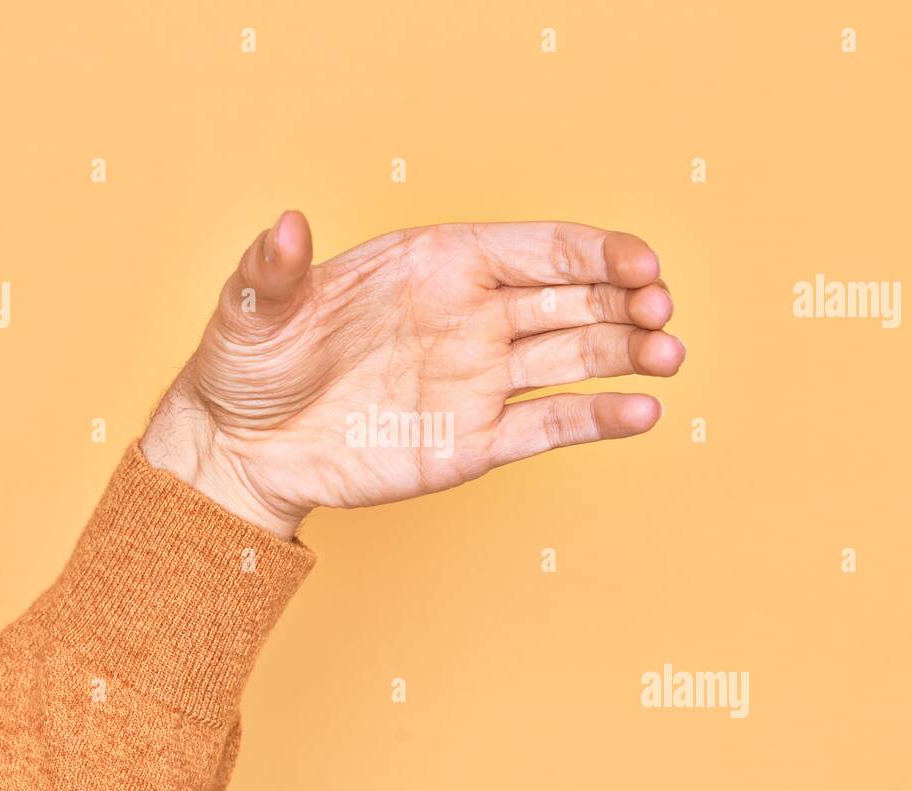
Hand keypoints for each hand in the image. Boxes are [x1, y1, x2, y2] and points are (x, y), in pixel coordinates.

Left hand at [141, 211, 683, 538]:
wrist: (243, 446)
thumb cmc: (248, 364)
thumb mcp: (250, 309)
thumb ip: (274, 268)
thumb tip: (286, 223)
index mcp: (436, 267)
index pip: (534, 249)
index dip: (594, 253)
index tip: (640, 263)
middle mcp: (471, 318)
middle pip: (572, 301)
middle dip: (625, 300)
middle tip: (660, 311)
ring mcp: (477, 380)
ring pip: (574, 360)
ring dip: (628, 354)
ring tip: (669, 355)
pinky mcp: (474, 442)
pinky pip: (547, 427)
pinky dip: (596, 420)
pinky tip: (641, 413)